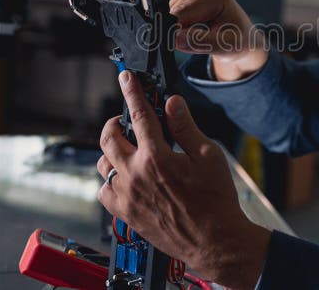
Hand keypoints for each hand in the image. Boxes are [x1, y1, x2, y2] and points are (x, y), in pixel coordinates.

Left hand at [97, 71, 270, 288]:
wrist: (215, 241)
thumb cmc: (216, 200)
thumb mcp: (208, 155)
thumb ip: (186, 127)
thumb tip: (172, 103)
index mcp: (157, 156)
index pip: (139, 114)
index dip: (132, 92)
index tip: (126, 78)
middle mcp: (135, 174)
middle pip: (109, 136)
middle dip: (116, 121)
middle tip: (127, 119)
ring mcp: (126, 195)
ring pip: (102, 163)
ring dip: (112, 150)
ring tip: (129, 149)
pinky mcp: (124, 214)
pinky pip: (104, 190)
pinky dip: (110, 179)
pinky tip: (126, 177)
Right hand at [169, 0, 267, 80]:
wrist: (241, 35)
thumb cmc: (238, 39)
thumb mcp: (225, 46)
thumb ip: (200, 42)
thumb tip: (176, 38)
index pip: (181, 14)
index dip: (178, 32)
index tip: (187, 44)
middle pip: (174, 12)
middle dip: (181, 30)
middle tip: (201, 38)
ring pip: (170, 13)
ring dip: (180, 27)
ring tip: (201, 31)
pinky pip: (171, 12)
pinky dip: (179, 23)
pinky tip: (197, 25)